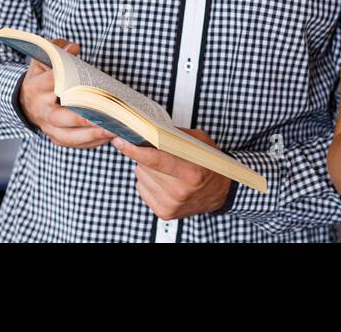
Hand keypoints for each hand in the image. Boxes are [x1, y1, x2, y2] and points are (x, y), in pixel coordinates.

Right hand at [17, 38, 116, 148]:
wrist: (25, 101)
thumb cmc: (40, 77)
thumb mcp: (42, 59)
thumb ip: (56, 50)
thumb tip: (74, 48)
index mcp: (36, 87)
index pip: (52, 83)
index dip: (69, 80)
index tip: (88, 81)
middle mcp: (41, 109)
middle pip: (62, 117)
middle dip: (85, 118)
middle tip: (108, 116)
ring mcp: (48, 126)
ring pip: (69, 135)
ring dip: (92, 134)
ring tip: (114, 130)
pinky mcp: (56, 137)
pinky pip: (74, 143)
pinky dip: (92, 141)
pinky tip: (109, 136)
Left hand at [111, 129, 231, 219]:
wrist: (220, 192)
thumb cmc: (210, 164)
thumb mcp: (200, 142)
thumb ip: (176, 135)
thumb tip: (148, 129)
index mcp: (192, 173)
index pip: (155, 160)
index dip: (135, 150)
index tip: (120, 141)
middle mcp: (180, 192)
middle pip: (145, 167)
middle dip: (145, 155)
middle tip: (157, 151)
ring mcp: (171, 205)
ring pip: (141, 177)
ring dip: (147, 169)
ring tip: (166, 169)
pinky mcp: (164, 213)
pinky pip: (142, 189)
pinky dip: (148, 181)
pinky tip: (163, 180)